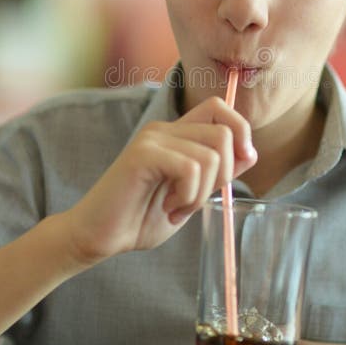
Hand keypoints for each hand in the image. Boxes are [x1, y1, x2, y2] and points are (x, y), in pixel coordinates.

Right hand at [64, 95, 256, 266]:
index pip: (220, 107)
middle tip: (195, 199)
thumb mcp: (190, 195)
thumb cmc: (139, 218)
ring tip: (177, 207)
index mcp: (176, 134)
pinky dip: (188, 196)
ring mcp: (152, 139)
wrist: (96, 237)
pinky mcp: (142, 155)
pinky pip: (190, 168)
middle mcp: (164, 129)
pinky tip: (168, 208)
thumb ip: (216, 173)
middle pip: (224, 131)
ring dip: (202, 192)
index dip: (241, 132)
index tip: (237, 167)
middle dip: (224, 174)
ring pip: (211, 155)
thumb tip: (250, 153)